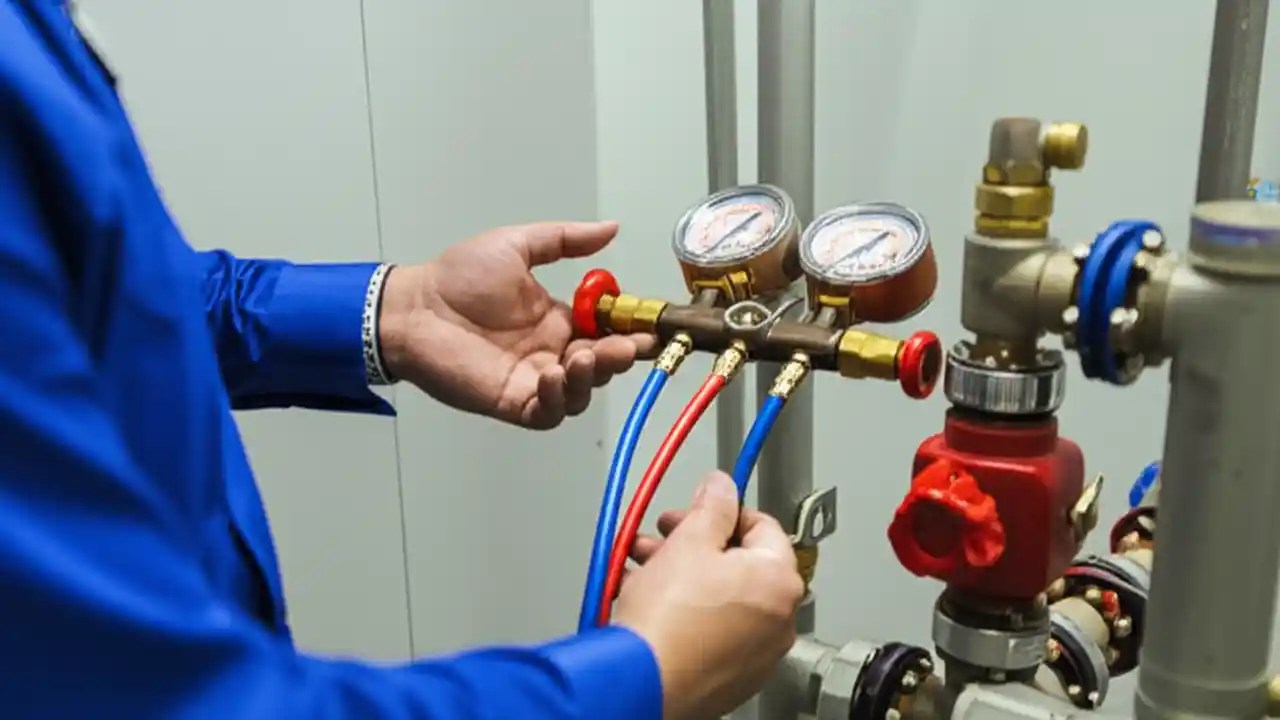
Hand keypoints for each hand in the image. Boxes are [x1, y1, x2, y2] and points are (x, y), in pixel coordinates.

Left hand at [378, 222, 655, 428]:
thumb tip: (612, 228)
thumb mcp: (517, 245)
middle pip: (601, 367)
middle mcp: (551, 352)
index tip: (647, 325)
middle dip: (618, 358)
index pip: (606, 332)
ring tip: (581, 358)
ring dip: (591, 379)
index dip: (629, 332)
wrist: (413, 306)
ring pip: (581, 393)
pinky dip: (559, 399)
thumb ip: (565, 240)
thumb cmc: (457, 277)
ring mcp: (533, 380)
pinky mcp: (512, 401)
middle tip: (622, 347)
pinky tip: (552, 374)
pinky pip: (548, 412)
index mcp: (558, 320)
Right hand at [613, 472, 804, 719]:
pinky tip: (649, 602)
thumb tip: (721, 487)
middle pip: (739, 562)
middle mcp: (778, 620)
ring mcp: (756, 653)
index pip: (762, 524)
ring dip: (682, 575)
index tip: (699, 508)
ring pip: (721, 596)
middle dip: (694, 543)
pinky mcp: (730, 676)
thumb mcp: (689, 542)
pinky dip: (686, 611)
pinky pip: (711, 630)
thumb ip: (712, 506)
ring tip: (644, 569)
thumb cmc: (667, 621)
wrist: (641, 682)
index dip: (723, 509)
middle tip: (664, 537)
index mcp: (779, 581)